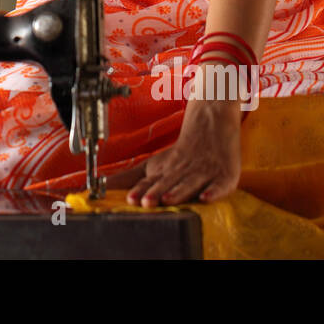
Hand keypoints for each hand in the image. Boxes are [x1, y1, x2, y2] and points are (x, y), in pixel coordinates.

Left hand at [111, 97, 241, 206]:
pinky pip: (221, 185)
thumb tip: (98, 183)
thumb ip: (128, 177)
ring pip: (190, 183)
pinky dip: (215, 192)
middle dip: (156, 192)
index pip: (151, 181)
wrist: (211, 121)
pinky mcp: (225, 175)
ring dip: (179, 192)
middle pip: (168, 182)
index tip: (130, 199)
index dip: (140, 189)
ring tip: (168, 200)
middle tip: (145, 202)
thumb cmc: (179, 151)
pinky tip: (207, 198)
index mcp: (165, 170)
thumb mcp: (153, 163)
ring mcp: (204, 172)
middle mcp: (182, 171)